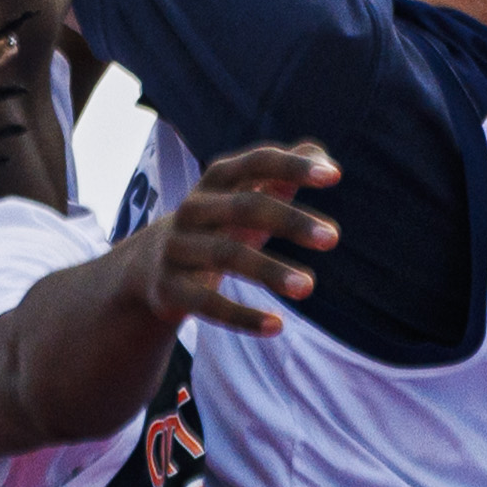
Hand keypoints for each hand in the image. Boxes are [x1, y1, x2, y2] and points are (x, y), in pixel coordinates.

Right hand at [121, 142, 340, 338]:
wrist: (151, 265)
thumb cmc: (218, 222)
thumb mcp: (245, 194)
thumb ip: (284, 174)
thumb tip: (327, 161)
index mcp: (217, 177)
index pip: (258, 162)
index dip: (294, 167)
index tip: (336, 177)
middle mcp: (194, 207)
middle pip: (245, 207)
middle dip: (290, 220)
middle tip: (334, 237)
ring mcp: (178, 247)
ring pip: (227, 255)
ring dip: (270, 271)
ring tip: (308, 286)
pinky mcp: (170, 288)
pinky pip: (207, 304)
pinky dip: (242, 316)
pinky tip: (277, 325)